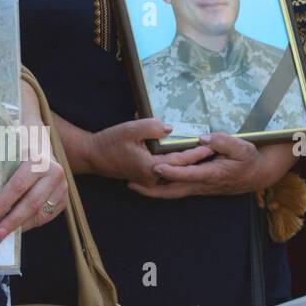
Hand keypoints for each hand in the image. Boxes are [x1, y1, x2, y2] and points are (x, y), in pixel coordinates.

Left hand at [0, 135, 66, 239]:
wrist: (42, 140)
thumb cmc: (18, 143)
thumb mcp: (8, 146)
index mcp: (38, 160)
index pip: (18, 186)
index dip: (2, 203)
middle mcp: (54, 173)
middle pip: (31, 203)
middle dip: (12, 221)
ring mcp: (62, 187)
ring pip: (41, 213)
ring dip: (22, 226)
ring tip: (5, 234)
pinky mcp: (65, 197)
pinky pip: (48, 216)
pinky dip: (32, 224)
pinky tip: (19, 228)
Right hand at [83, 118, 212, 188]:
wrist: (91, 155)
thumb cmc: (109, 142)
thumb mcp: (130, 129)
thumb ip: (152, 127)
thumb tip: (171, 129)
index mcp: (153, 168)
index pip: (182, 160)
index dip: (198, 152)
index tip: (212, 145)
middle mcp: (154, 177)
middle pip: (181, 168)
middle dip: (196, 159)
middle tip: (213, 149)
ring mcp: (148, 179)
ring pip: (173, 170)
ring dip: (186, 161)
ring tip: (200, 151)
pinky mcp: (144, 176)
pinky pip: (165, 170)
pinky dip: (174, 163)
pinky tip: (179, 154)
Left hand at [130, 133, 282, 198]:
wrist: (257, 174)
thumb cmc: (249, 159)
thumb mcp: (242, 148)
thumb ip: (224, 142)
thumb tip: (203, 138)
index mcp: (212, 173)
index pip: (188, 174)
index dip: (172, 171)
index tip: (155, 166)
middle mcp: (202, 184)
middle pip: (174, 190)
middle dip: (152, 190)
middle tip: (132, 185)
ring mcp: (199, 187)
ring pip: (173, 192)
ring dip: (153, 190)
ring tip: (133, 185)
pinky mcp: (197, 186)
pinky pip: (177, 189)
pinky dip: (162, 188)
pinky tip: (148, 181)